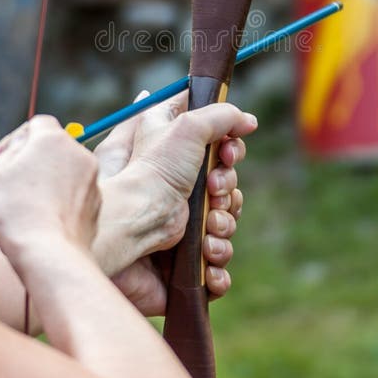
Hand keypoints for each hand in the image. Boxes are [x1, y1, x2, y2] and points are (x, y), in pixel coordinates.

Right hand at [0, 116, 99, 272]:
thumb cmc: (15, 212)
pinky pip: (74, 195)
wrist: (49, 254)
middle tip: (9, 183)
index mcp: (54, 139)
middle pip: (53, 147)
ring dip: (46, 181)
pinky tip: (41, 220)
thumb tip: (23, 150)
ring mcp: (92, 180)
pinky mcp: (96, 205)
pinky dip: (59, 201)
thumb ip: (10, 153)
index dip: (14, 140)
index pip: (37, 124)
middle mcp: (79, 154)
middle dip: (32, 160)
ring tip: (24, 206)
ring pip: (65, 172)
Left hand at [93, 93, 251, 315]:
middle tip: (213, 189)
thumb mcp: (186, 126)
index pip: (212, 141)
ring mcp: (180, 221)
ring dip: (224, 224)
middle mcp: (175, 183)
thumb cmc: (151, 171)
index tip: (228, 150)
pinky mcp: (182, 258)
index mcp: (171, 151)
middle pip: (224, 181)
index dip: (227, 144)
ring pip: (225, 221)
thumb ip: (221, 116)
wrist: (129, 225)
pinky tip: (207, 256)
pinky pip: (216, 260)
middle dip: (227, 187)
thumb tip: (248, 120)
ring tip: (208, 229)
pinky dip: (218, 262)